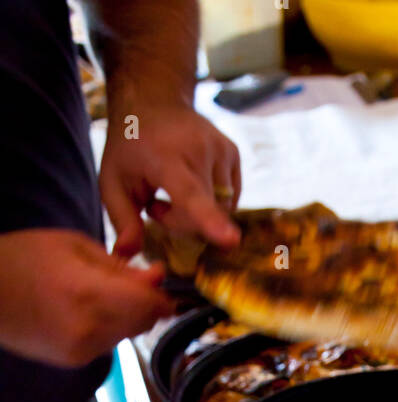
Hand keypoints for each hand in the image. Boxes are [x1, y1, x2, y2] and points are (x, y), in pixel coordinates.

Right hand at [0, 229, 174, 366]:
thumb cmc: (23, 259)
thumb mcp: (75, 246)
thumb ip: (120, 267)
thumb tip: (156, 279)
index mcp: (90, 294)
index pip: (149, 306)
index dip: (161, 294)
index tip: (159, 280)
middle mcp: (90, 329)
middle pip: (143, 322)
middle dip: (146, 303)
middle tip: (134, 281)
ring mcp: (82, 350)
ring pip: (128, 334)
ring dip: (128, 315)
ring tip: (100, 292)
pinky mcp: (74, 360)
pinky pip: (108, 343)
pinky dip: (108, 326)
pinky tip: (85, 309)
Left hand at [101, 103, 241, 256]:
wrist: (152, 101)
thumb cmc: (130, 148)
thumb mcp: (112, 182)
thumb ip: (121, 220)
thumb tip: (128, 253)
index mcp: (166, 157)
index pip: (191, 195)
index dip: (209, 220)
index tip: (231, 240)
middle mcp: (200, 150)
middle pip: (205, 214)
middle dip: (180, 222)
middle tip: (155, 204)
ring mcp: (221, 149)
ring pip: (221, 209)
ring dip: (197, 213)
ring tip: (174, 191)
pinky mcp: (234, 153)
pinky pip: (229, 198)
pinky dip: (211, 202)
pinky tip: (192, 184)